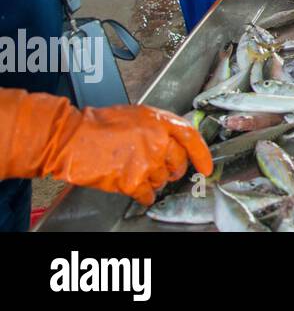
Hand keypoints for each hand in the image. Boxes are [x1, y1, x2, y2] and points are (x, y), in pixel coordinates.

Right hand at [0, 90, 212, 206]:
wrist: (71, 138)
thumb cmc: (98, 124)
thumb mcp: (137, 115)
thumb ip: (158, 127)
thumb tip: (173, 140)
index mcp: (160, 121)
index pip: (192, 138)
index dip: (202, 155)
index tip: (206, 167)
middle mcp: (158, 141)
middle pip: (179, 163)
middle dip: (173, 170)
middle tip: (163, 169)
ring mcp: (147, 162)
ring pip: (162, 180)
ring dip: (154, 181)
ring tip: (137, 172)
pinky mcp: (132, 181)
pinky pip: (148, 194)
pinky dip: (145, 196)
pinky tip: (137, 189)